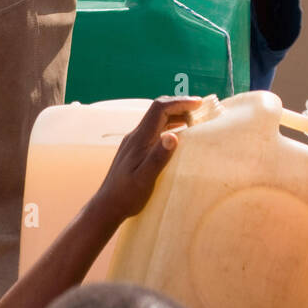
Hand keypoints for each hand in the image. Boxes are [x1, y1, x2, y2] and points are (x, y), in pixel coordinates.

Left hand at [92, 95, 203, 223]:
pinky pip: (154, 130)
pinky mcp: (135, 150)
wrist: (108, 205)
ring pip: (156, 120)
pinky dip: (169, 126)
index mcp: (139, 139)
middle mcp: (135, 136)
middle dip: (179, 105)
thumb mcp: (145, 178)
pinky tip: (178, 135)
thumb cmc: (127, 195)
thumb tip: (173, 136)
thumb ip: (158, 157)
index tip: (199, 103)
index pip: (159, 109)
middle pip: (158, 110)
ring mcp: (134, 142)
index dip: (180, 102)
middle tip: (199, 110)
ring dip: (175, 115)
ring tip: (194, 120)